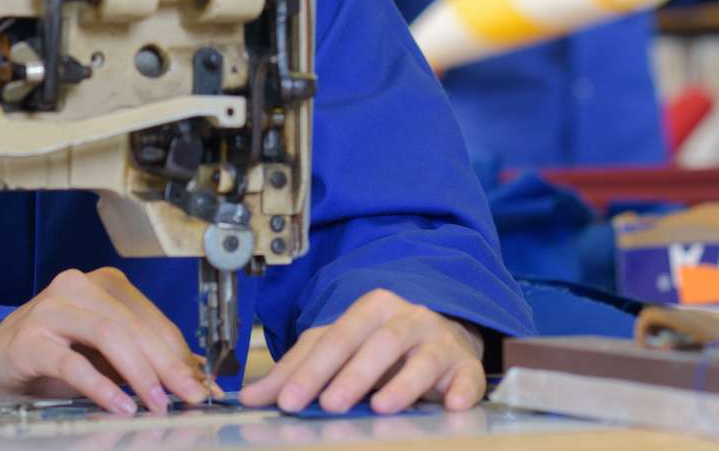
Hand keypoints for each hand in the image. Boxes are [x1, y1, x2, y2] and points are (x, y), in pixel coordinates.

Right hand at [0, 267, 211, 415]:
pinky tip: (119, 406)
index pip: (153, 320)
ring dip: (140, 373)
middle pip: (136, 326)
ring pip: (109, 335)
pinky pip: (73, 362)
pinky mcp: (31, 339)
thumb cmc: (55, 353)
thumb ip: (140, 360)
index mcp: (105, 285)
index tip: (201, 385)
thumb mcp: (103, 354)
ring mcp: (53, 308)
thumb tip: (192, 378)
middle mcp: (80, 287)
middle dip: (168, 365)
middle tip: (190, 397)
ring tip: (159, 403)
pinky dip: (101, 386)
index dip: (181, 355)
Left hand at [238, 288, 485, 414]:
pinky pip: (468, 377)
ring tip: (382, 407)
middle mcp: (406, 319)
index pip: (335, 339)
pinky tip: (452, 406)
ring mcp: (438, 342)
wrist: (442, 337)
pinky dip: (463, 391)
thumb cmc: (382, 346)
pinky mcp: (465, 367)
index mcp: (370, 310)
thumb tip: (251, 396)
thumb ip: (297, 370)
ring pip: (421, 358)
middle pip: (377, 343)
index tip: (286, 400)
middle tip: (330, 403)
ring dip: (402, 384)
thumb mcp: (338, 349)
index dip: (309, 371)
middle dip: (352, 375)